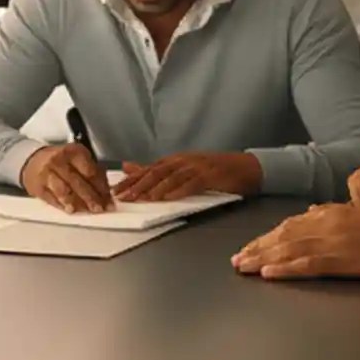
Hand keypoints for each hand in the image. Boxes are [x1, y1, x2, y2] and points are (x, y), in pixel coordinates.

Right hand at [19, 144, 112, 213]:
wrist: (33, 160)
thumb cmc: (62, 161)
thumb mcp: (78, 159)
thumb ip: (93, 172)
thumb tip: (107, 192)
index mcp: (74, 151)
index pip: (91, 172)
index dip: (101, 187)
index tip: (108, 199)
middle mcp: (59, 160)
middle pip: (78, 182)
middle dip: (91, 198)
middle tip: (100, 208)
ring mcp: (47, 173)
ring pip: (63, 190)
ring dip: (76, 202)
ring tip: (85, 210)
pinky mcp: (38, 186)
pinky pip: (51, 197)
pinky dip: (62, 204)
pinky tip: (69, 209)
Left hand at [113, 152, 262, 201]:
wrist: (243, 168)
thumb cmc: (213, 170)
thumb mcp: (182, 167)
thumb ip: (156, 169)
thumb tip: (128, 167)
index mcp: (175, 160)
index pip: (147, 169)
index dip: (130, 180)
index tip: (115, 190)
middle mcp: (183, 161)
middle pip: (155, 172)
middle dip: (138, 185)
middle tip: (123, 197)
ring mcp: (196, 167)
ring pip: (171, 177)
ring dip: (154, 189)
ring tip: (141, 199)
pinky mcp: (209, 176)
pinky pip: (191, 183)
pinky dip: (178, 190)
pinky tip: (168, 198)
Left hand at [231, 203, 359, 278]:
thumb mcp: (357, 213)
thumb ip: (332, 214)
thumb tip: (311, 212)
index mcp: (330, 212)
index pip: (290, 224)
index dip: (267, 236)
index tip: (252, 244)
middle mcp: (325, 223)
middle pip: (282, 236)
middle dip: (257, 248)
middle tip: (238, 258)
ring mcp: (331, 241)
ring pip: (287, 250)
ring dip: (262, 258)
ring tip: (244, 266)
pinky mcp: (339, 259)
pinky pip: (305, 265)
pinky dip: (284, 269)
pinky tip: (268, 273)